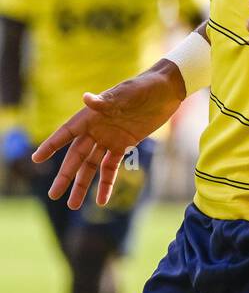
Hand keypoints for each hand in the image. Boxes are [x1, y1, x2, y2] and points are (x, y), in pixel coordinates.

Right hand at [31, 62, 185, 209]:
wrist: (166, 90)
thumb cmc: (144, 86)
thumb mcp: (126, 93)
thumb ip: (106, 100)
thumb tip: (86, 98)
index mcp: (92, 115)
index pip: (66, 132)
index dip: (52, 145)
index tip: (36, 159)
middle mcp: (96, 129)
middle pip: (76, 156)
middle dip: (65, 175)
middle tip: (53, 195)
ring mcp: (109, 138)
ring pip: (91, 166)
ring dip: (82, 185)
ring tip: (73, 205)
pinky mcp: (124, 145)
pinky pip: (110, 167)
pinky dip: (106, 184)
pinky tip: (101, 201)